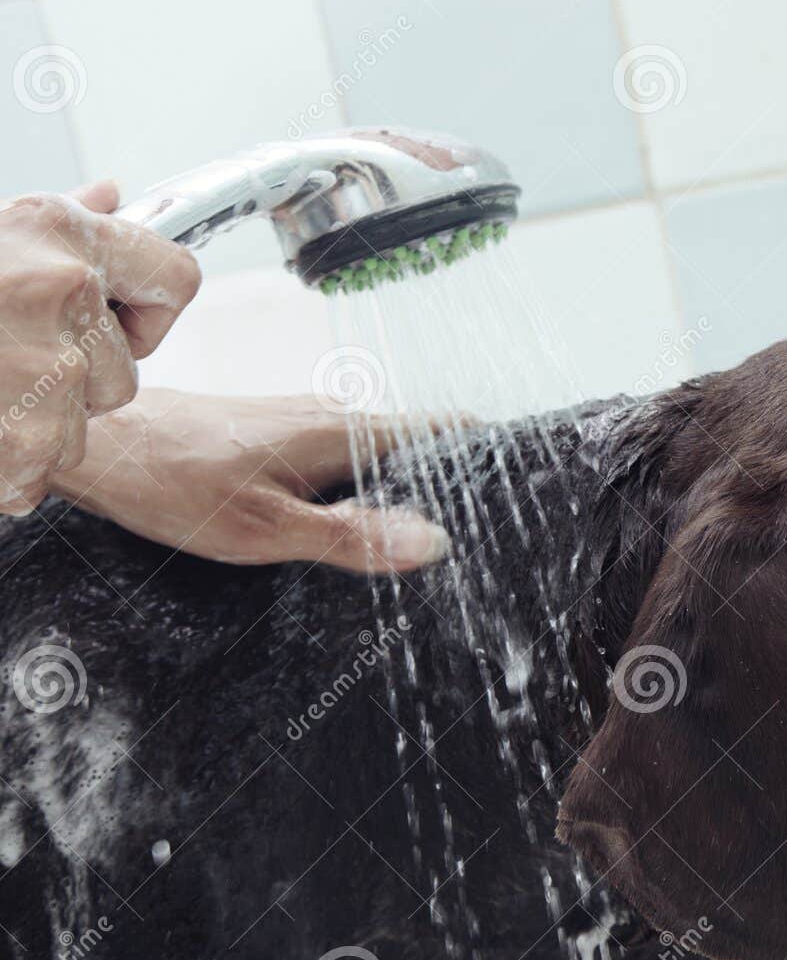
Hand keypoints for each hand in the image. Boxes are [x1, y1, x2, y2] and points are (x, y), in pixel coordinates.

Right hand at [0, 181, 201, 513]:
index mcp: (59, 236)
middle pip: (125, 370)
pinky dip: (8, 462)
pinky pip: (42, 468)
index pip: (177, 279)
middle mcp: (60, 296)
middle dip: (77, 373)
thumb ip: (60, 223)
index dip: (147, 306)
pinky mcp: (21, 446)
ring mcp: (42, 375)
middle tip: (2, 352)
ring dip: (38, 419)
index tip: (114, 315)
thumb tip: (112, 197)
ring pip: (85, 424)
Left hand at [46, 389, 451, 573]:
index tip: (509, 495)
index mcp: (345, 433)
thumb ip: (352, 537)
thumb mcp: (266, 528)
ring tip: (411, 536)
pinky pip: (345, 458)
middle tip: (464, 539)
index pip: (447, 432)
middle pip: (419, 447)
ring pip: (379, 454)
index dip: (485, 460)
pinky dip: (361, 487)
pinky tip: (345, 522)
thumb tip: (433, 543)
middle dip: (446, 485)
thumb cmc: (173, 482)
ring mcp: (306, 421)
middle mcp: (333, 416)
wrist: (104, 446)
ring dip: (400, 489)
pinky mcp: (281, 433)